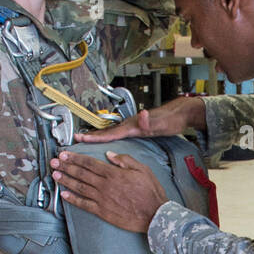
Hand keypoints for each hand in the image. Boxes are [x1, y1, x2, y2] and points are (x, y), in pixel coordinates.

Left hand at [52, 150, 166, 230]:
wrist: (154, 215)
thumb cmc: (150, 192)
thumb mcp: (142, 169)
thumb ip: (124, 160)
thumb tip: (109, 154)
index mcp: (113, 173)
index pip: (89, 163)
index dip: (75, 157)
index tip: (64, 154)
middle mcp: (104, 185)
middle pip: (81, 173)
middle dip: (66, 167)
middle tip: (54, 162)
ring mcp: (102, 199)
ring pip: (79, 187)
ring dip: (66, 180)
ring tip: (55, 175)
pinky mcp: (102, 211)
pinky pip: (84, 204)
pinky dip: (73, 199)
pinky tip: (64, 195)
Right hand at [77, 94, 206, 144]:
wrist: (178, 114)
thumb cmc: (170, 119)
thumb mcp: (160, 123)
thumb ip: (149, 121)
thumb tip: (142, 115)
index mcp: (132, 126)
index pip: (110, 133)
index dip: (95, 137)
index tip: (81, 138)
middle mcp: (129, 124)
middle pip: (106, 132)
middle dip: (91, 136)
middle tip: (75, 139)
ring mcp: (132, 126)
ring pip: (110, 132)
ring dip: (97, 136)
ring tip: (85, 139)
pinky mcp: (136, 128)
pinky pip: (117, 134)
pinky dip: (108, 137)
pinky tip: (106, 140)